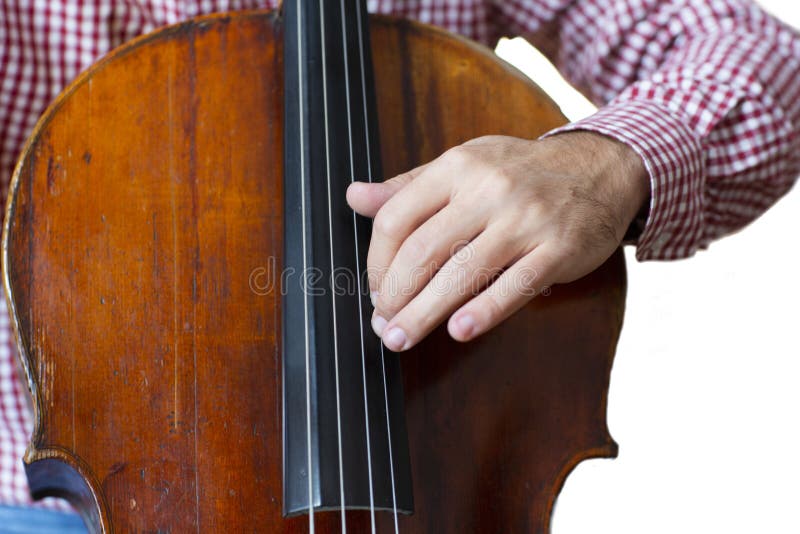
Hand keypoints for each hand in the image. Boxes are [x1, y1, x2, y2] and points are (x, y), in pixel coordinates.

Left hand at [346, 131, 648, 351]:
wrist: (599, 169)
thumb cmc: (520, 172)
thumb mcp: (463, 164)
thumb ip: (408, 185)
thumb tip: (354, 197)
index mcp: (458, 166)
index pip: (397, 217)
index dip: (376, 261)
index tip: (375, 289)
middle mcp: (489, 189)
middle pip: (423, 251)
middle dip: (393, 296)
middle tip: (382, 325)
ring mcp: (526, 220)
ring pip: (462, 274)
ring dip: (424, 314)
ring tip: (400, 338)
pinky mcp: (558, 249)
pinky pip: (515, 286)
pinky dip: (484, 312)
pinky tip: (458, 331)